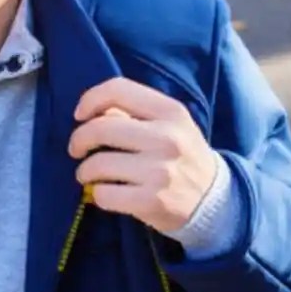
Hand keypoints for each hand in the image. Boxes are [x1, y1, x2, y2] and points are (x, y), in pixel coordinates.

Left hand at [68, 77, 217, 232]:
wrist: (213, 200)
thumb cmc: (181, 156)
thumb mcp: (169, 125)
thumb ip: (133, 113)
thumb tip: (91, 111)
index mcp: (170, 112)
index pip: (118, 90)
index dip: (90, 99)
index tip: (80, 116)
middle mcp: (167, 138)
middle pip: (100, 128)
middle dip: (78, 140)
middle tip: (76, 150)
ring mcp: (160, 171)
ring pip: (98, 164)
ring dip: (84, 171)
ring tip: (88, 174)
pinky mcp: (152, 201)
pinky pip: (104, 194)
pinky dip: (97, 194)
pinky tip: (106, 192)